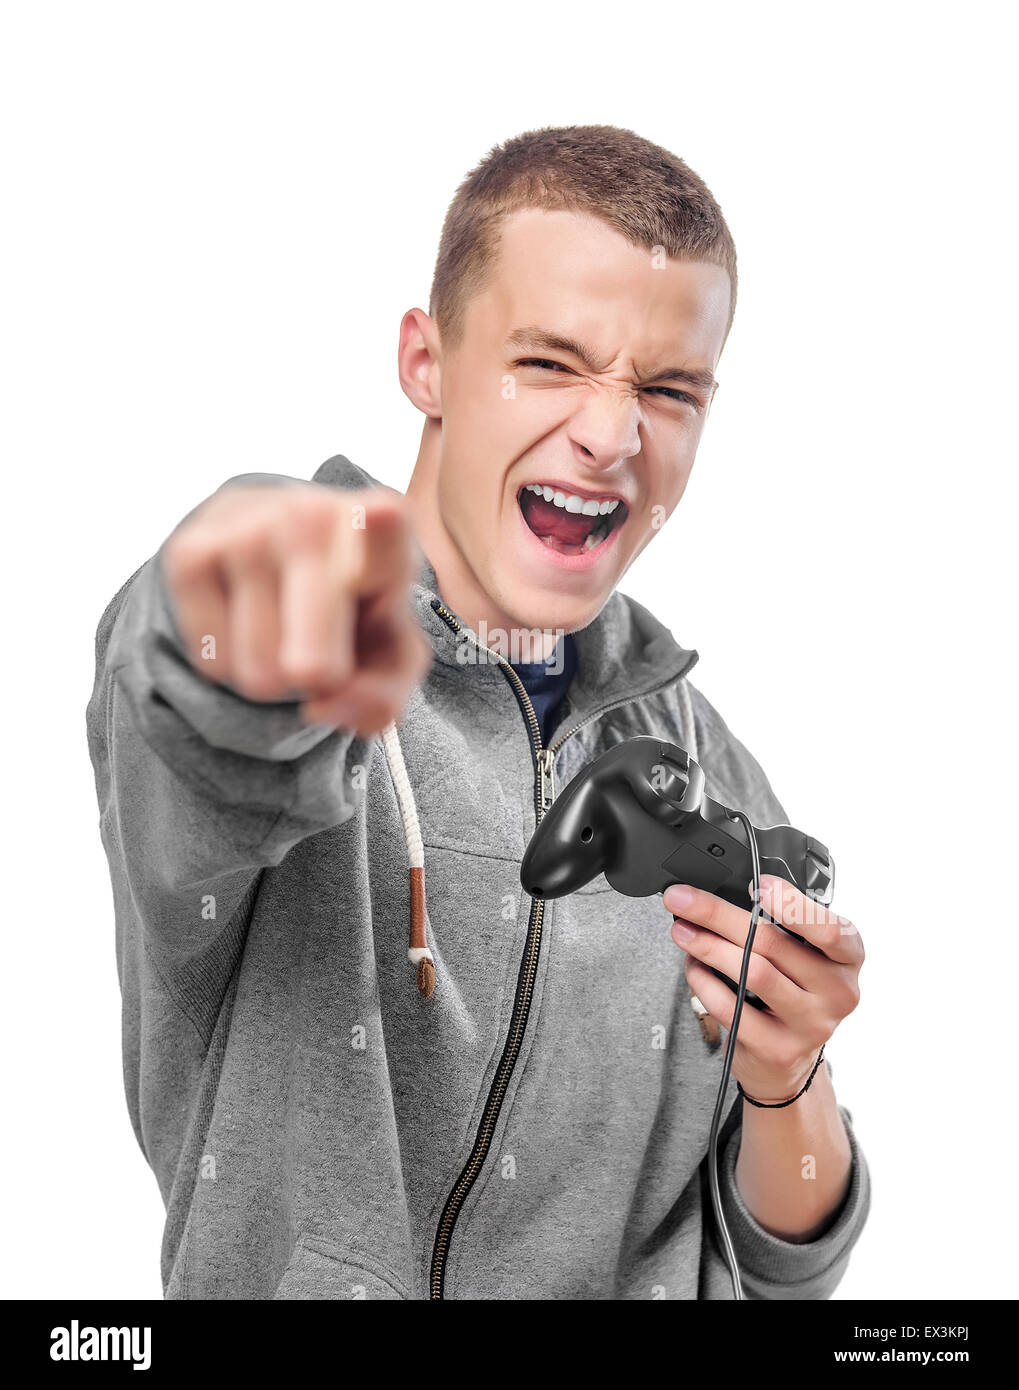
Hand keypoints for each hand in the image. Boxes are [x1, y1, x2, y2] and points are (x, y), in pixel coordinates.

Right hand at [161, 482, 431, 734]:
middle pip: (311, 666)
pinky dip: (231, 663)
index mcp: (381, 532)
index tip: (382, 513)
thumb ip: (381, 696)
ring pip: (258, 674)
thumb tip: (319, 706)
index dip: (379, 526)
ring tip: (286, 625)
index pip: (382, 528)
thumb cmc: (354, 605)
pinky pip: (212, 663)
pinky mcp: (190, 552)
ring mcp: (245, 531)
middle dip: (317, 683)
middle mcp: (310, 518)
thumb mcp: (390, 654)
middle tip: (327, 648)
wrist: (280, 540)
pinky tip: (247, 617)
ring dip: (273, 675)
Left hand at [664, 876, 863, 1102]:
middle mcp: (838, 992)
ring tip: (681, 930)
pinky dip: (703, 981)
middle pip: (773, 943)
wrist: (788, 1058)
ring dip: (707, 946)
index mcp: (848, 957)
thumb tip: (722, 893)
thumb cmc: (792, 988)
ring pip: (752, 973)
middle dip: (718, 914)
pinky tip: (693, 966)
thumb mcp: (803, 953)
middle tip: (683, 899)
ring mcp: (810, 1025)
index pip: (829, 929)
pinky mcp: (778, 1049)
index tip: (757, 884)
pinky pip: (732, 1007)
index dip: (792, 904)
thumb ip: (781, 925)